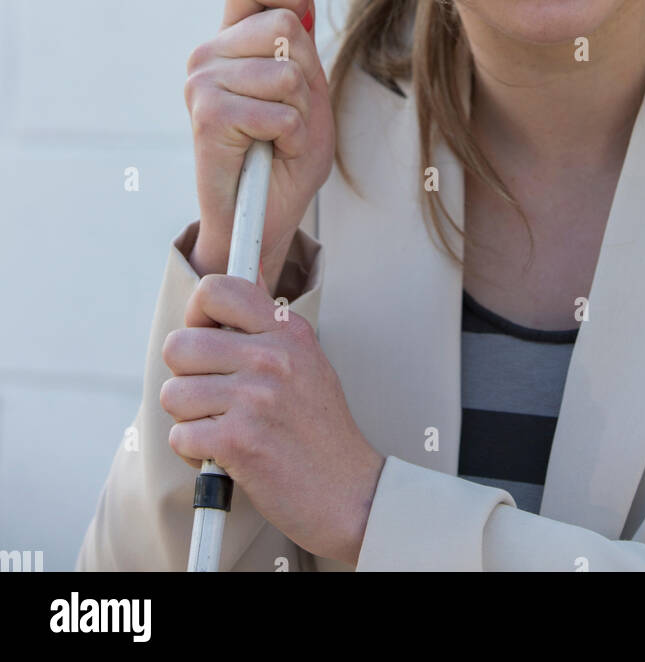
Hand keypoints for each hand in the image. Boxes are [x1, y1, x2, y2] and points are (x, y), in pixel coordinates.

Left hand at [161, 272, 384, 567]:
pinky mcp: (239, 441)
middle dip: (184, 377)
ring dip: (188, 420)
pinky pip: (180, 436)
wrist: (349, 493)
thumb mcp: (306, 360)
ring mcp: (255, 398)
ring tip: (220, 428)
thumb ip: (267, 322)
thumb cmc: (320, 430)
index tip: (205, 338)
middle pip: (179, 346)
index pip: (216, 289)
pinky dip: (194, 453)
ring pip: (172, 394)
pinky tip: (223, 456)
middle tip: (211, 396)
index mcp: (287, 331)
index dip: (196, 314)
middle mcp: (272, 357)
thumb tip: (242, 274)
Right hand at [184, 0, 335, 275]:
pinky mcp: (207, 115)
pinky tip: (270, 152)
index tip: (301, 14)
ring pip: (287, 72)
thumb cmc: (287, 151)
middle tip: (289, 112)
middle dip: (306, 75)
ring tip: (278, 136)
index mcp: (233, 37)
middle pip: (285, 25)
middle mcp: (210, 51)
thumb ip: (301, 37)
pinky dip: (291, 138)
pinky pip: (280, 113)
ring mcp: (202, 81)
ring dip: (299, 113)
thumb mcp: (308, 84)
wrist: (264, 214)